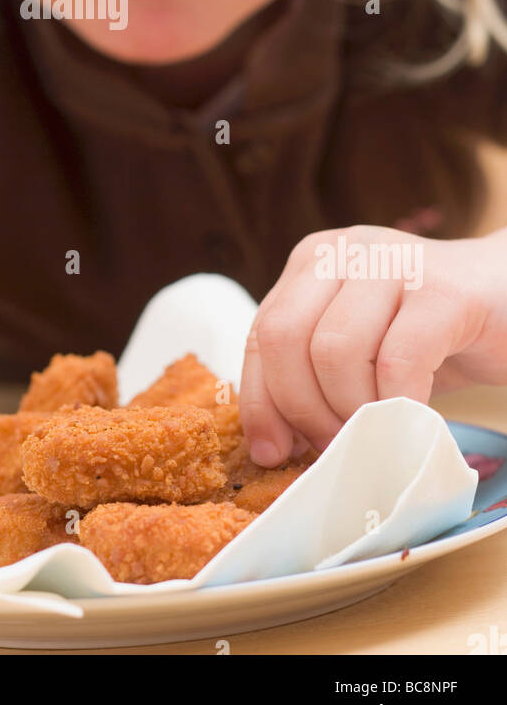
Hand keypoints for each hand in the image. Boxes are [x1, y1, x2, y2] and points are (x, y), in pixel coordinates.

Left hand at [239, 224, 506, 466]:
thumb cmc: (431, 334)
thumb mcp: (359, 348)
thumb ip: (310, 375)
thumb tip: (270, 445)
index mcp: (312, 261)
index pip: (261, 334)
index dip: (261, 401)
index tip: (272, 453)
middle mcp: (343, 251)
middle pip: (285, 338)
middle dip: (303, 409)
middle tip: (337, 445)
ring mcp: (393, 262)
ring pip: (333, 351)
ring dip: (350, 411)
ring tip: (377, 432)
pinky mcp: (444, 292)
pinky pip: (397, 362)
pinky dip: (397, 405)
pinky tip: (413, 419)